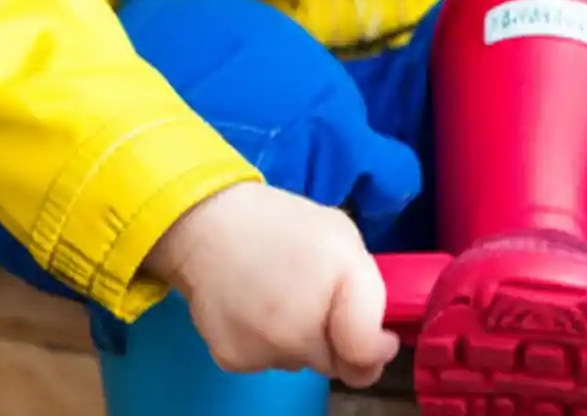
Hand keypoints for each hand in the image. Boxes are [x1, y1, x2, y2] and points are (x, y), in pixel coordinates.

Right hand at [144, 182, 399, 387]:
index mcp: (337, 288)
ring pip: (300, 362)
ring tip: (278, 294)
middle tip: (313, 298)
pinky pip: (266, 361)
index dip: (377, 350)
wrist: (208, 225)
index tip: (378, 339)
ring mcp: (264, 349)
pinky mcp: (233, 359)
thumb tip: (374, 338)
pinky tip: (253, 307)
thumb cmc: (281, 224)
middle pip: (335, 362)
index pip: (365, 352)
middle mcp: (301, 329)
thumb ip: (366, 288)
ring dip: (299, 340)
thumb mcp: (341, 236)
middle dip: (335, 339)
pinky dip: (265, 342)